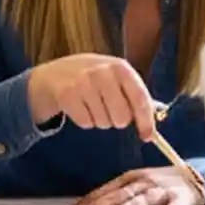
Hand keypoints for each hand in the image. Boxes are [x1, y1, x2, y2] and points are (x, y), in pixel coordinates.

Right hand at [28, 54, 156, 140]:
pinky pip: (86, 123)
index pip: (140, 98)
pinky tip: (80, 107)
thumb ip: (134, 96)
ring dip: (100, 120)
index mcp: (120, 67)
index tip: (147, 136)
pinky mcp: (67, 95)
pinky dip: (85, 121)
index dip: (146, 120)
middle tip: (109, 112)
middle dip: (117, 120)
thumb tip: (151, 128)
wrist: (54, 74)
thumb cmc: (92, 79)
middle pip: (121, 116)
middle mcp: (102, 72)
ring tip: (92, 105)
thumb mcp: (114, 78)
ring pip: (103, 122)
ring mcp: (83, 82)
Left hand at [69, 167, 204, 204]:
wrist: (192, 177)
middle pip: (120, 194)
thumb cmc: (159, 183)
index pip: (106, 189)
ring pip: (143, 199)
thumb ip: (116, 194)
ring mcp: (161, 190)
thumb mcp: (135, 183)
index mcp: (131, 178)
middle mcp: (143, 182)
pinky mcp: (179, 198)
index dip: (89, 200)